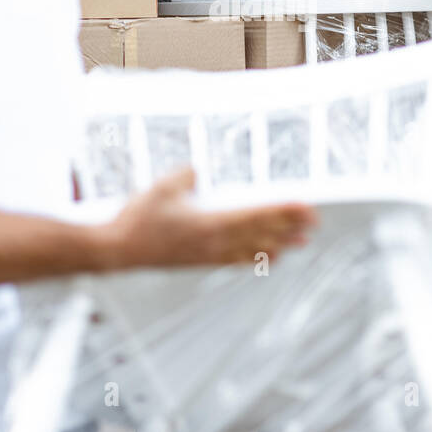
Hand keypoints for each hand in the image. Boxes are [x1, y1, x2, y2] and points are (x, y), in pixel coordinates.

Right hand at [104, 167, 315, 269]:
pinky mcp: (199, 261)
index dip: (283, 212)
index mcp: (210, 222)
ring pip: (252, 249)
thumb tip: (198, 170)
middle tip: (313, 223)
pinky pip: (235, 260)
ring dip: (278, 244)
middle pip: (260, 233)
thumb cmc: (138, 220)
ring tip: (300, 243)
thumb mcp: (162, 186)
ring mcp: (208, 254)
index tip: (305, 209)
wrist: (119, 249)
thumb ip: (186, 176)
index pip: (256, 215)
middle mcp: (214, 242)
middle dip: (288, 227)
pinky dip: (256, 258)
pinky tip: (268, 258)